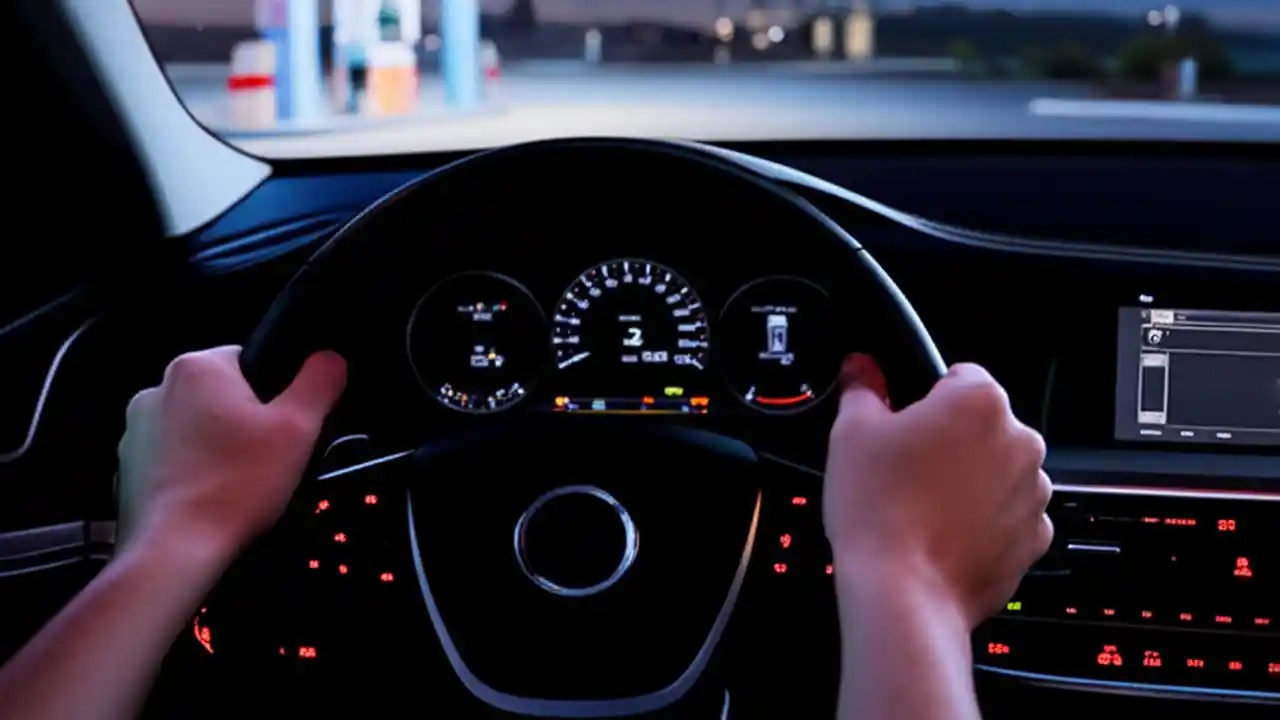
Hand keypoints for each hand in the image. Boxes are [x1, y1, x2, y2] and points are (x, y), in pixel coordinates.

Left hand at [118, 346, 346, 558]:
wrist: (176, 549)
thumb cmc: (239, 482)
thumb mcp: (299, 428)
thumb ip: (319, 383)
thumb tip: (329, 358)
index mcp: (196, 367)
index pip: (247, 359)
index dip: (273, 392)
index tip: (282, 427)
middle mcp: (155, 389)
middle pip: (219, 395)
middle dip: (242, 420)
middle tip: (266, 458)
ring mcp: (133, 430)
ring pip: (194, 427)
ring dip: (215, 446)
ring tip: (237, 483)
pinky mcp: (124, 468)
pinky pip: (170, 459)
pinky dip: (190, 472)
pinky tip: (208, 498)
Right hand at [823, 355, 1051, 628]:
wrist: (902, 593)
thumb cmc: (878, 510)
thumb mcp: (851, 433)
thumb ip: (862, 388)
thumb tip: (862, 368)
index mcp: (980, 401)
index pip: (957, 375)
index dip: (923, 398)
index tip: (902, 424)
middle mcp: (1020, 441)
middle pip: (981, 425)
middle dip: (949, 441)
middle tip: (905, 469)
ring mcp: (1033, 493)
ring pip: (996, 470)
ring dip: (968, 480)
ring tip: (921, 506)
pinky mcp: (1033, 538)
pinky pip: (1007, 515)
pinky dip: (982, 520)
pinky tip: (943, 533)